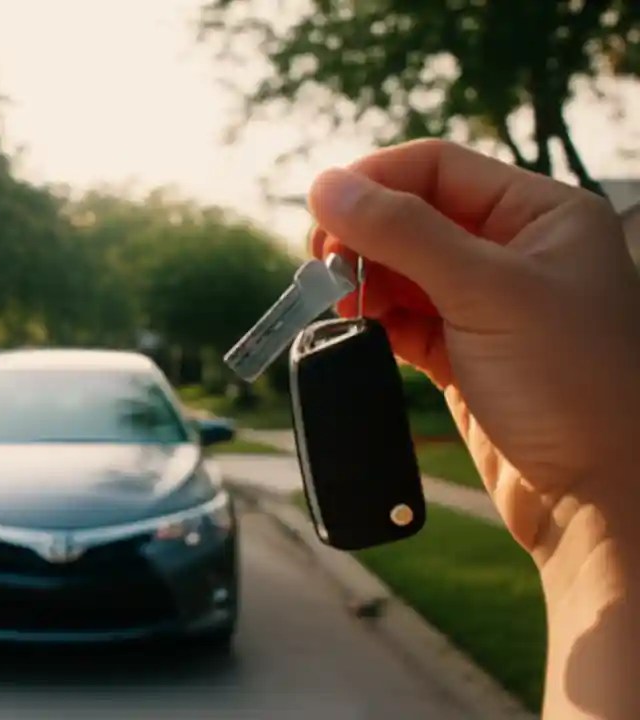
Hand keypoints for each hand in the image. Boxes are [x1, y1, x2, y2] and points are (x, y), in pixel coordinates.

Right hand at [307, 140, 639, 717]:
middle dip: (362, 236)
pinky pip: (402, 316)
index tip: (322, 213)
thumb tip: (324, 186)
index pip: (438, 168)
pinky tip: (358, 331)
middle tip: (322, 266)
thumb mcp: (486, 293)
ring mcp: (488, 303)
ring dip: (362, 280)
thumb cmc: (568, 385)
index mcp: (543, 215)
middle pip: (412, 215)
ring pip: (400, 267)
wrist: (592, 496)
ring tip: (340, 305)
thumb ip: (404, 234)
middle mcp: (516, 250)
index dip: (374, 182)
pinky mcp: (463, 351)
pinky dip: (373, 320)